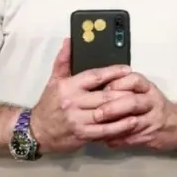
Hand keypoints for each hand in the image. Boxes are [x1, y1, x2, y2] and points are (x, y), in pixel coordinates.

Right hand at [30, 39, 141, 153]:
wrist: (37, 132)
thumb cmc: (48, 105)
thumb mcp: (54, 80)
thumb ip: (64, 60)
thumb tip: (70, 41)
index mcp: (68, 86)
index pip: (94, 76)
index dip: (113, 72)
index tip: (127, 69)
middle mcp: (73, 102)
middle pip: (104, 95)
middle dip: (124, 91)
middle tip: (139, 87)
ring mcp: (78, 120)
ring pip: (107, 113)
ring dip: (125, 109)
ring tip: (140, 103)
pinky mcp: (82, 135)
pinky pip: (105, 130)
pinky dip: (120, 127)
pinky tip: (132, 122)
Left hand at [95, 72, 176, 150]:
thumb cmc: (154, 106)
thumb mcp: (144, 91)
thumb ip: (124, 88)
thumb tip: (97, 89)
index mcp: (148, 88)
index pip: (134, 80)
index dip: (117, 84)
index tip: (102, 89)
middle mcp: (152, 102)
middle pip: (134, 102)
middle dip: (114, 108)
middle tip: (97, 114)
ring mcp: (152, 121)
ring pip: (132, 124)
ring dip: (114, 127)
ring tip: (98, 130)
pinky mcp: (150, 137)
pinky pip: (131, 139)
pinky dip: (117, 140)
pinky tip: (105, 140)